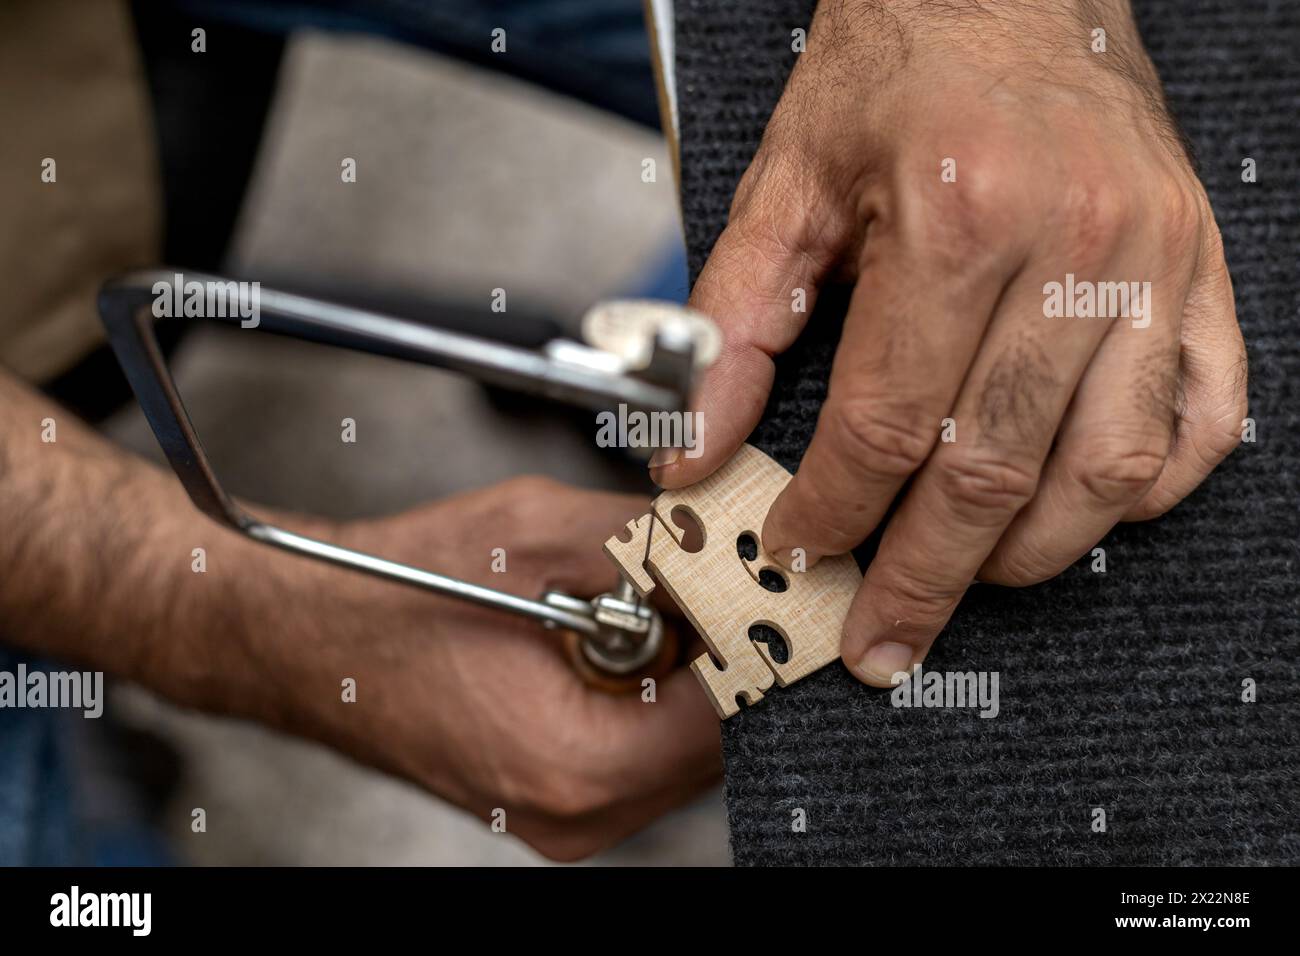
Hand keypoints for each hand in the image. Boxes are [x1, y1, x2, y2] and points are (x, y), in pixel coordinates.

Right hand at [230, 478, 719, 860]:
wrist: (303, 636)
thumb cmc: (390, 591)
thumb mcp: (535, 535)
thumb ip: (649, 541)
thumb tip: (726, 539)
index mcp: (575, 760)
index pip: (728, 708)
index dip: (747, 630)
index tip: (753, 577)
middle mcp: (577, 812)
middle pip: (715, 736)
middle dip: (714, 649)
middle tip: (692, 578)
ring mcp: (565, 818)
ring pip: (684, 747)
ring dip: (681, 672)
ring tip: (631, 605)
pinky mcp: (555, 801)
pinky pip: (642, 752)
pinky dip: (645, 695)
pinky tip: (605, 641)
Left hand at [655, 0, 1245, 684]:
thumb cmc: (900, 67)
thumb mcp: (788, 185)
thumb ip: (730, 326)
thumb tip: (691, 452)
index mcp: (960, 216)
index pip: (887, 424)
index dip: (835, 511)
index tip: (801, 551)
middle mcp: (1076, 245)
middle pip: (994, 470)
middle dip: (923, 576)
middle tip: (879, 637)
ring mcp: (1158, 263)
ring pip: (1104, 471)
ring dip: (1028, 553)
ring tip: (964, 581)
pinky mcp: (1205, 269)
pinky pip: (1202, 420)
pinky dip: (1146, 491)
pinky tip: (1083, 509)